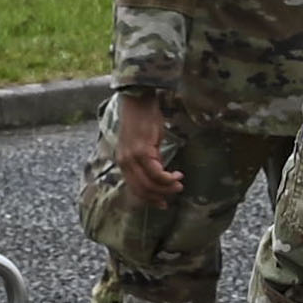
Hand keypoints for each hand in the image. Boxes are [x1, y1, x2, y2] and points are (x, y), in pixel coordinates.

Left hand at [115, 90, 182, 208]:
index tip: (163, 202)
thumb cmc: (143, 119)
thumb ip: (150, 160)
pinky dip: (168, 178)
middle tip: (176, 192)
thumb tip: (160, 172)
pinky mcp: (141, 152)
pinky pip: (156, 173)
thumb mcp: (145, 144)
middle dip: (160, 195)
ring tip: (179, 183)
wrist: (138, 100)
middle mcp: (124, 162)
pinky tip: (177, 175)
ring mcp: (131, 158)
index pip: (134, 188)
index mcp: (123, 162)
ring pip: (150, 184)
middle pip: (142, 190)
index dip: (149, 198)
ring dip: (166, 187)